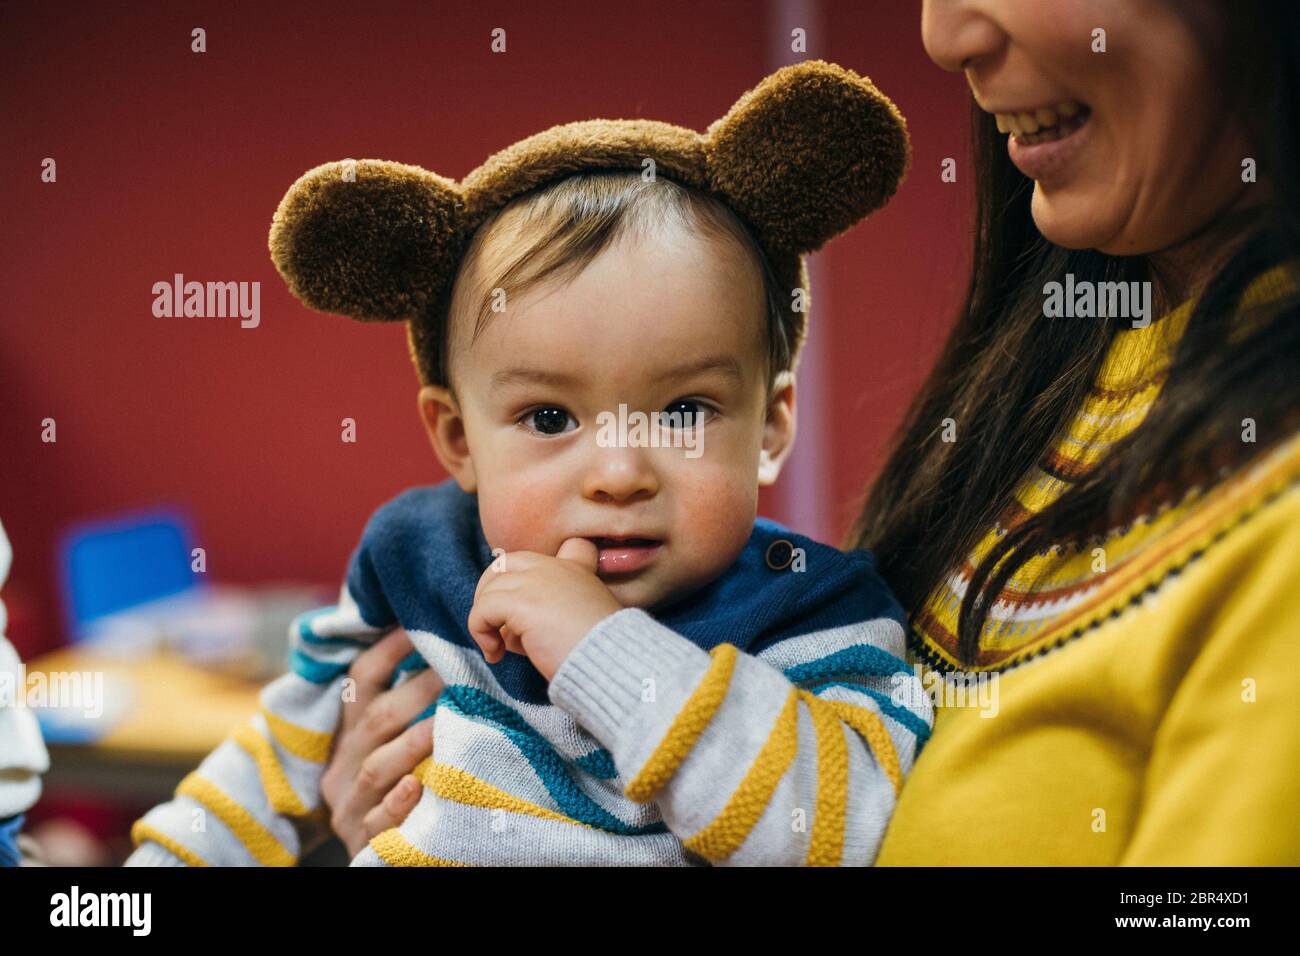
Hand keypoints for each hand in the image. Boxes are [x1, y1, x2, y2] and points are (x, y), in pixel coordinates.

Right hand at [320, 628, 441, 858]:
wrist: (373, 857)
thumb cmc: (392, 788)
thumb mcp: (387, 746)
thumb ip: (402, 707)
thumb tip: (442, 650)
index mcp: (349, 735)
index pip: (360, 681)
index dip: (389, 650)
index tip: (421, 625)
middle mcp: (342, 765)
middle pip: (376, 719)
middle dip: (417, 690)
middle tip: (457, 669)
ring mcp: (350, 804)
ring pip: (377, 767)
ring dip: (413, 741)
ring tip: (446, 722)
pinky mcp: (363, 841)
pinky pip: (380, 819)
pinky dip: (398, 802)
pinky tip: (419, 786)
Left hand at [468, 537, 622, 680]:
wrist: (610, 663)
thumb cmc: (598, 653)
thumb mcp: (579, 621)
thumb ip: (547, 614)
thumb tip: (509, 631)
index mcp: (576, 569)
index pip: (557, 547)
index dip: (531, 571)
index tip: (527, 603)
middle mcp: (555, 567)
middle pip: (505, 563)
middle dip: (490, 592)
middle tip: (494, 625)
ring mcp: (537, 581)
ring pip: (489, 589)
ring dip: (484, 619)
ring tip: (497, 647)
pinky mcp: (521, 601)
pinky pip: (482, 610)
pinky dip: (480, 632)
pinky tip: (496, 654)